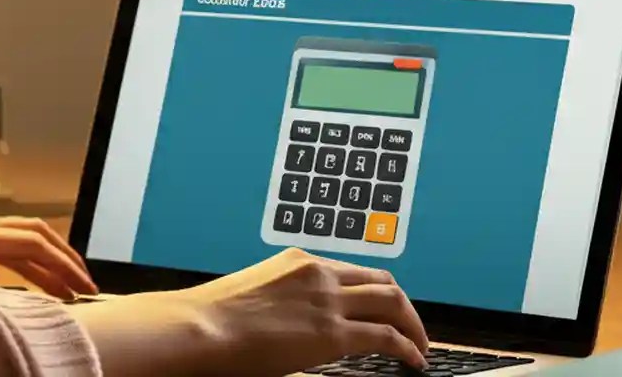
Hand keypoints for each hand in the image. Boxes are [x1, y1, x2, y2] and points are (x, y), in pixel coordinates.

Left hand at [0, 214, 96, 299]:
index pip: (26, 244)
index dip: (60, 263)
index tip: (84, 287)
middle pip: (27, 235)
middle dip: (60, 258)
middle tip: (84, 287)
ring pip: (10, 242)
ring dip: (39, 263)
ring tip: (58, 289)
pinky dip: (12, 267)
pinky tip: (9, 284)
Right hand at [70, 248, 427, 376]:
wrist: (202, 327)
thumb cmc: (213, 318)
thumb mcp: (255, 295)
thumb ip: (282, 300)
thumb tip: (289, 321)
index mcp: (298, 261)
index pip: (352, 271)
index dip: (376, 290)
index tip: (383, 307)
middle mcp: (319, 273)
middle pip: (382, 282)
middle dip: (402, 304)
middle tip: (410, 325)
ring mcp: (328, 300)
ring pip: (393, 303)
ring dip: (413, 325)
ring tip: (419, 345)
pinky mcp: (332, 332)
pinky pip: (387, 337)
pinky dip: (408, 348)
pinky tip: (413, 361)